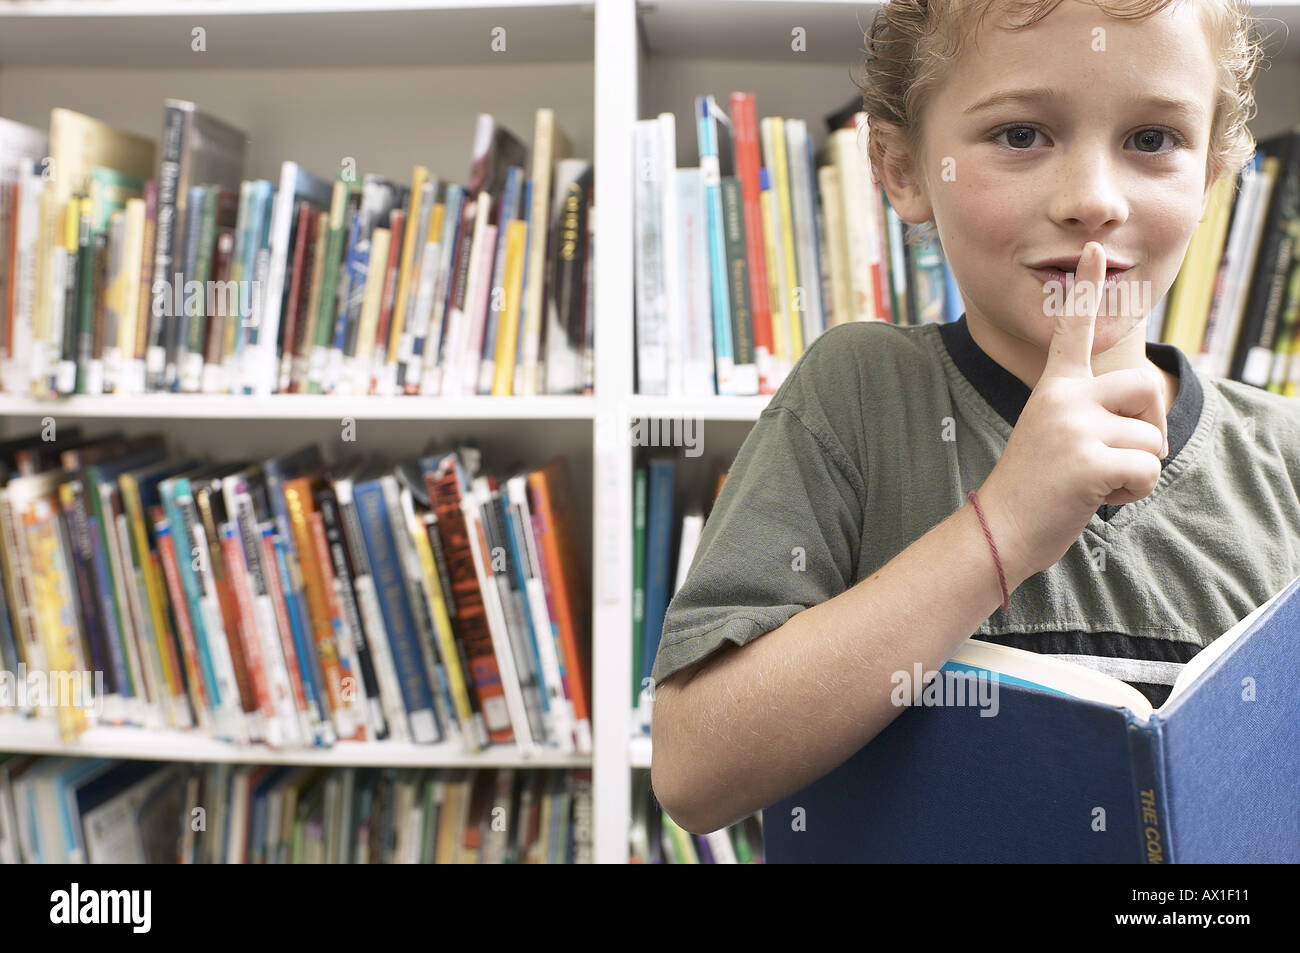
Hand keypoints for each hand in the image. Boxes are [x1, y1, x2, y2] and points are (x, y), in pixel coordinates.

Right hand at [979, 241, 1168, 582]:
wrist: (999, 529)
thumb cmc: (1034, 488)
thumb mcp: (1058, 436)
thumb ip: (1092, 415)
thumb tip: (1152, 421)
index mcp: (1054, 388)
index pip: (1074, 331)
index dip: (1087, 289)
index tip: (1095, 250)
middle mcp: (1064, 398)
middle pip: (1145, 385)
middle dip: (1149, 424)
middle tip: (1117, 454)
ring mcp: (1075, 426)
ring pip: (1151, 437)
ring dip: (1135, 468)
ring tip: (1092, 481)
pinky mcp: (1089, 459)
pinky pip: (1148, 469)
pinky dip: (1132, 492)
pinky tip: (1094, 497)